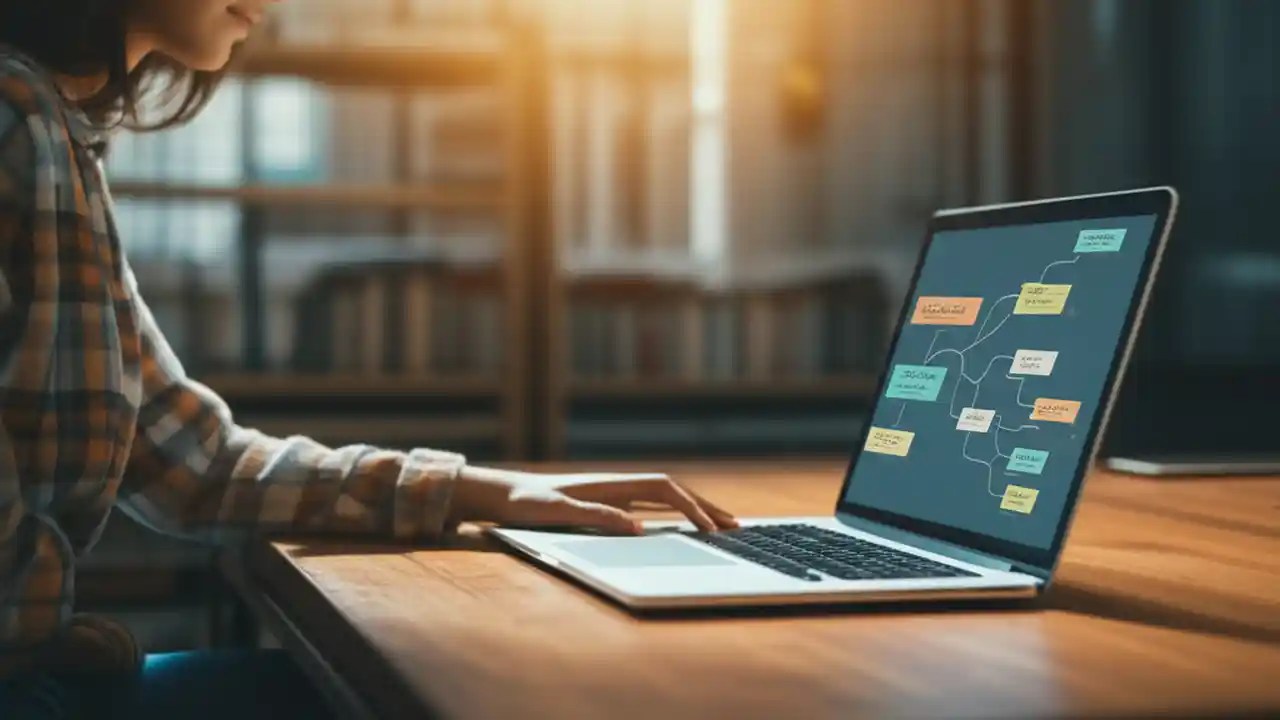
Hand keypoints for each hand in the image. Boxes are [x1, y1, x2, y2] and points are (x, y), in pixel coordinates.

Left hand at [446, 465, 738, 534]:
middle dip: (705, 506)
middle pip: (673, 491)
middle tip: (736, 526)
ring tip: (721, 526)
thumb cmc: (524, 504)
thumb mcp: (556, 511)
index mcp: (610, 484)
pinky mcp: (607, 505)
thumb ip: (595, 516)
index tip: (710, 528)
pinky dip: (675, 516)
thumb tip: (638, 527)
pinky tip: (683, 529)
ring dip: (694, 510)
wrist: (501, 495)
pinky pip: (651, 509)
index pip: (664, 489)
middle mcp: (617, 486)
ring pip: (665, 499)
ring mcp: (614, 494)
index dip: (690, 507)